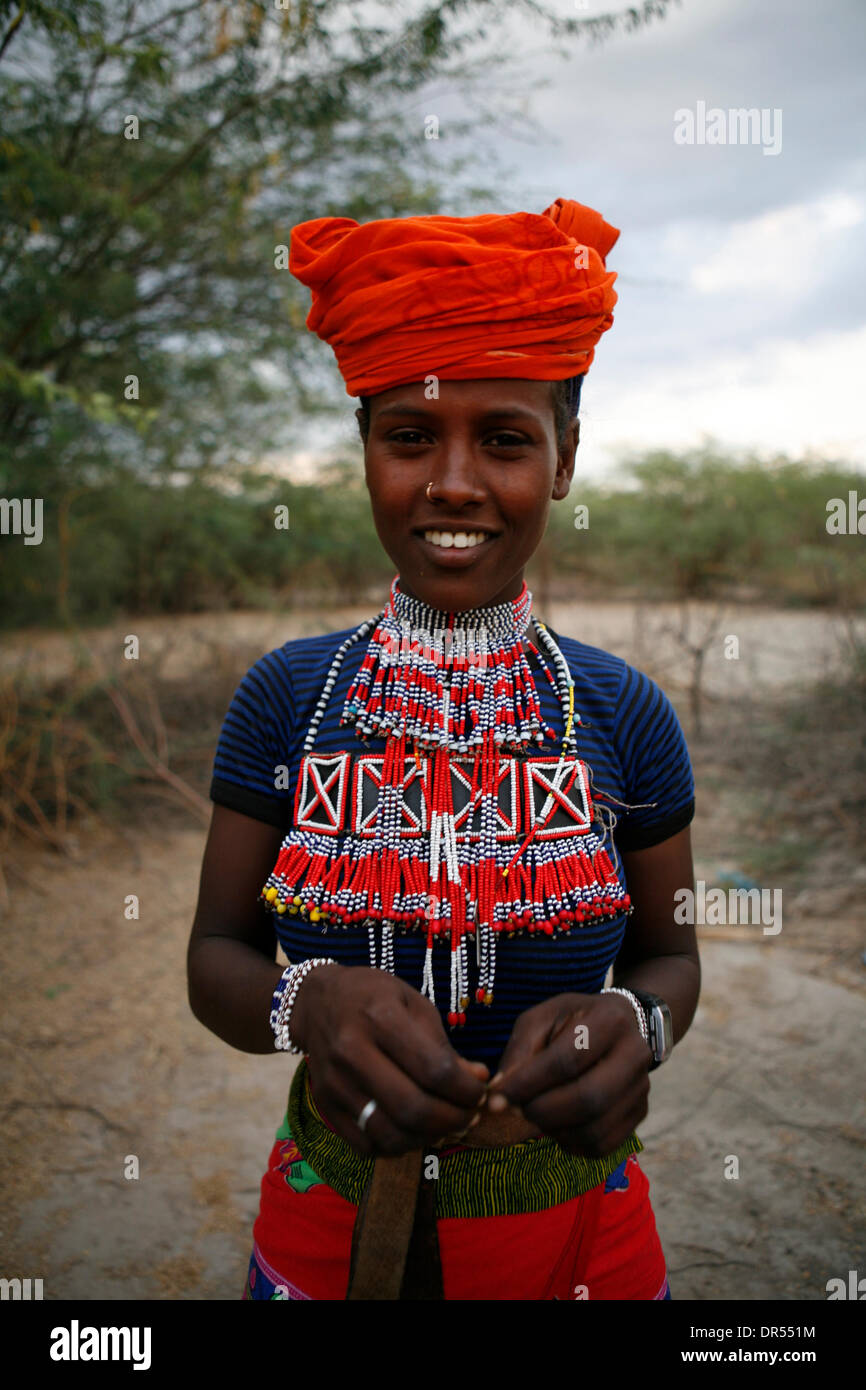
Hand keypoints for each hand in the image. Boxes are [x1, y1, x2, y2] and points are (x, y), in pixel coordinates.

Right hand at [290, 965, 488, 1157]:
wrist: (317, 1002)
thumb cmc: (374, 997)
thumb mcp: (414, 1004)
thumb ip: (444, 1046)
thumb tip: (479, 1080)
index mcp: (380, 1018)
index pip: (434, 1070)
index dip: (467, 1090)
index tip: (480, 1091)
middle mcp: (352, 1052)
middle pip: (413, 1108)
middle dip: (454, 1120)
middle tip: (471, 1116)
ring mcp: (335, 1083)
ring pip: (390, 1134)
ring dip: (428, 1138)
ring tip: (446, 1125)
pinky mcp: (325, 1106)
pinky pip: (366, 1145)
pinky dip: (397, 1146)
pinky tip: (413, 1130)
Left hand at [485, 992, 651, 1157]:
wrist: (622, 1025)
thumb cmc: (573, 1021)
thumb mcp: (541, 1019)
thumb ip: (519, 1051)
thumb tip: (500, 1093)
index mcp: (610, 1020)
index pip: (565, 1061)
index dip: (526, 1084)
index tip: (496, 1098)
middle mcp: (635, 1055)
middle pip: (588, 1099)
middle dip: (541, 1111)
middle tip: (516, 1110)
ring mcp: (642, 1088)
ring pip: (595, 1129)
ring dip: (553, 1130)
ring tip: (536, 1113)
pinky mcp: (640, 1114)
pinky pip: (601, 1145)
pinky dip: (570, 1143)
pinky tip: (557, 1124)